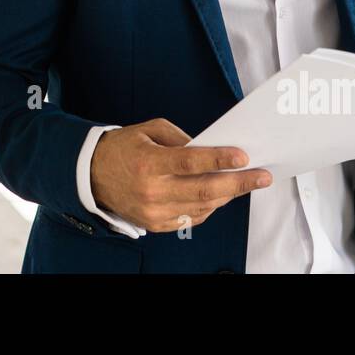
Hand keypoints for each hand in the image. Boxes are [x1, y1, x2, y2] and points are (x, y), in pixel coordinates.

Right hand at [89, 117, 271, 232]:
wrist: (92, 175)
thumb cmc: (124, 148)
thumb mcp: (149, 130)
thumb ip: (182, 139)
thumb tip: (213, 150)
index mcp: (149, 162)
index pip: (191, 162)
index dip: (219, 159)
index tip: (243, 156)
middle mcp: (152, 190)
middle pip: (204, 190)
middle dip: (238, 183)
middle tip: (262, 176)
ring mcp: (154, 211)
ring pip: (203, 206)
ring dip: (228, 195)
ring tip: (245, 183)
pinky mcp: (156, 225)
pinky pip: (193, 218)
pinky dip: (210, 206)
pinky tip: (220, 194)